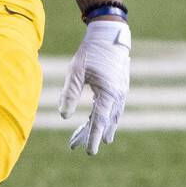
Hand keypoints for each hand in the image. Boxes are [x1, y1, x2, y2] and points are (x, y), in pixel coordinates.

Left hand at [59, 19, 130, 154]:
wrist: (109, 34)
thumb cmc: (90, 51)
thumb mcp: (76, 71)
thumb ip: (70, 94)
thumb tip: (64, 116)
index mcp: (108, 93)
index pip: (99, 121)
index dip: (93, 137)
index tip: (89, 152)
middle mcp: (118, 95)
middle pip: (104, 122)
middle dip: (90, 134)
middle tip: (77, 147)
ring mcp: (121, 91)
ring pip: (110, 116)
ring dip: (98, 127)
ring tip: (86, 138)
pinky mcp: (119, 87)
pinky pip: (113, 108)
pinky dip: (105, 117)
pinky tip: (97, 121)